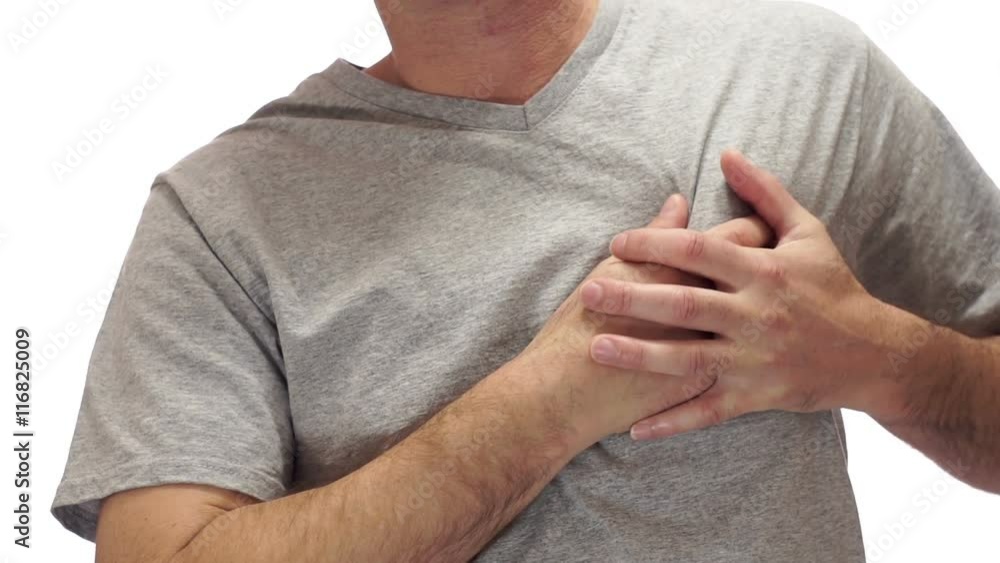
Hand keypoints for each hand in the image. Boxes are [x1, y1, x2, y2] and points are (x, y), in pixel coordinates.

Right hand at [515, 191, 771, 447]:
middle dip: (772, 266)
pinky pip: (745, 370)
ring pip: (760, 327)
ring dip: (764, 313)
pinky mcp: (714, 390)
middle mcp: (715, 312)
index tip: (758, 226)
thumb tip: (678, 205)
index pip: (740, 238)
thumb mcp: (616, 270)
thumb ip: (657, 235)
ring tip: (765, 302)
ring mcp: (720, 352)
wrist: (568, 392)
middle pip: (762, 279)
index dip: (754, 228)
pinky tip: (752, 345)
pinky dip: (751, 357)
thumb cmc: (582, 324)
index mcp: (689, 274)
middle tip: (773, 256)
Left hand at [581, 150, 902, 439]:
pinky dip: (673, 421)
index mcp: (765, 271)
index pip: (700, 252)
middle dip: (633, 298)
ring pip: (688, 359)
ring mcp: (755, 359)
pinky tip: (635, 428)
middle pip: (684, 305)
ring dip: (639, 356)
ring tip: (594, 348)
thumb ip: (764, 193)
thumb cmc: (833, 286)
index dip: (656, 244)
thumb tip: (727, 153)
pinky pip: (708, 411)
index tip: (617, 242)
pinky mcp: (756, 396)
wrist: (874, 354)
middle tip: (588, 293)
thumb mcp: (807, 231)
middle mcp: (757, 315)